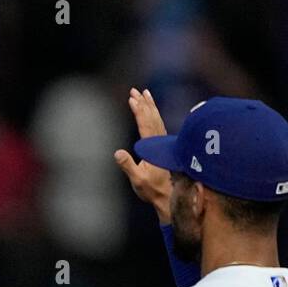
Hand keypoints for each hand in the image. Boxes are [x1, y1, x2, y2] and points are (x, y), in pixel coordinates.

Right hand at [113, 87, 171, 224]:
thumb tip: (117, 153)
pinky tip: (151, 111)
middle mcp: (159, 143)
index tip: (132, 99)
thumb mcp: (137, 180)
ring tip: (145, 94)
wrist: (170, 196)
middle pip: (151, 117)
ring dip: (150, 106)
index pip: (145, 124)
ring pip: (157, 119)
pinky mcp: (163, 147)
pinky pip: (159, 125)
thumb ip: (128, 166)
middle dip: (143, 103)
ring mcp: (163, 144)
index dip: (138, 111)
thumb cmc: (152, 190)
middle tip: (135, 90)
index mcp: (152, 147)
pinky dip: (154, 115)